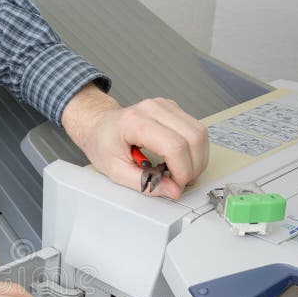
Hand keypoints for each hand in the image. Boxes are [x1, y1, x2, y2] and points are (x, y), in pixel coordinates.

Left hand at [61, 84, 208, 198]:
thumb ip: (144, 183)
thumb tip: (172, 190)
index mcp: (134, 122)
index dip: (182, 170)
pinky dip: (194, 148)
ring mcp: (165, 106)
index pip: (174, 146)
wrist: (98, 125)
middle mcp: (153, 109)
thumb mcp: (116, 171)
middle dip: (194, 166)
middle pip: (193, 137)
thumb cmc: (102, 143)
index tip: (177, 185)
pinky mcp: (173, 109)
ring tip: (182, 172)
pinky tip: (181, 159)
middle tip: (181, 182)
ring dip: (198, 157)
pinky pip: (196, 128)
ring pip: (200, 131)